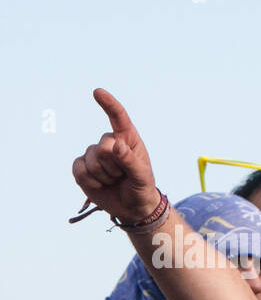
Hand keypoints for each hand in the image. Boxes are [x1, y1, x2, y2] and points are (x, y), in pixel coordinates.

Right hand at [71, 90, 159, 223]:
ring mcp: (94, 154)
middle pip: (103, 148)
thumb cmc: (141, 188)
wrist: (131, 207)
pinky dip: (90, 181)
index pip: (118, 118)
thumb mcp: (143, 177)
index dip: (108, 104)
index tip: (97, 92)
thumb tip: (116, 146)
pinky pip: (79, 169)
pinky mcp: (82, 167)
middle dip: (114, 167)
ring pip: (91, 160)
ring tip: (114, 180)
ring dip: (104, 176)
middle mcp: (109, 143)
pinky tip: (100, 184)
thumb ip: (131, 161)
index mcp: (128, 139)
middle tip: (123, 176)